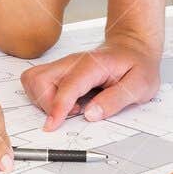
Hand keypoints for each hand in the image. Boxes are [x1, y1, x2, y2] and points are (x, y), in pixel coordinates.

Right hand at [21, 35, 162, 129]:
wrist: (133, 48)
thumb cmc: (137, 65)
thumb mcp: (140, 86)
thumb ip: (115, 101)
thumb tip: (91, 115)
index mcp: (92, 65)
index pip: (67, 86)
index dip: (57, 107)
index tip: (52, 125)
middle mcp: (72, 62)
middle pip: (39, 79)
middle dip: (45, 104)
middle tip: (70, 114)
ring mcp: (64, 65)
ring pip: (33, 79)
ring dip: (42, 100)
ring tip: (68, 108)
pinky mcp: (60, 70)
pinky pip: (38, 81)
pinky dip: (43, 96)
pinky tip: (65, 102)